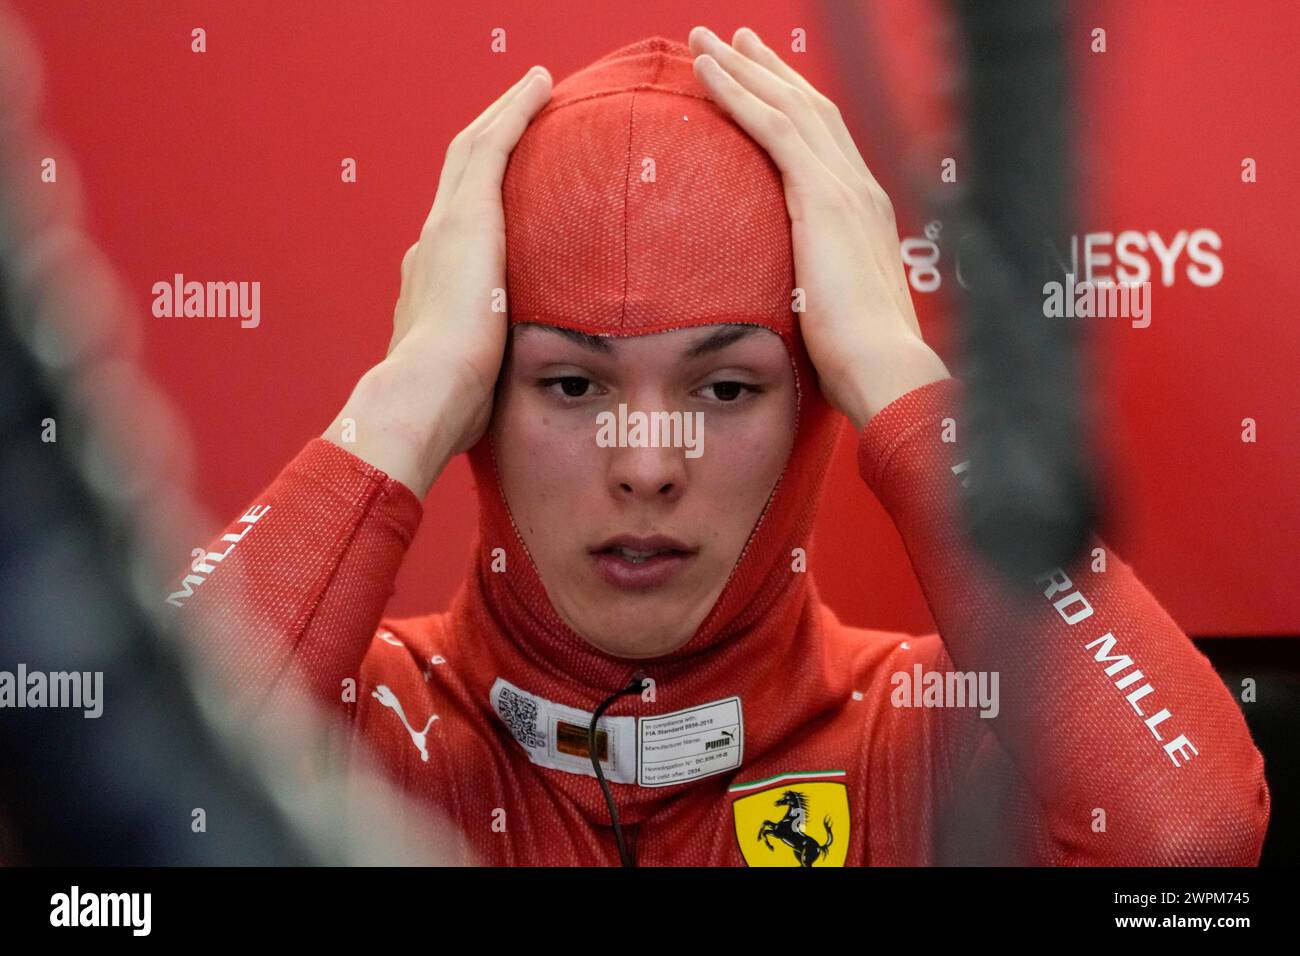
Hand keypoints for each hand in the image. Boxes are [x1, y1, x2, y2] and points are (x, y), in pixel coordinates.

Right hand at [387, 63, 553, 453]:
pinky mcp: (467, 217)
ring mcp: (444, 228)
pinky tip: (540, 87)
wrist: (424, 395)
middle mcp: (429, 246)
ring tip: (534, 88)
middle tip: (518, 111)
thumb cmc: (451, 406)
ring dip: (502, 114)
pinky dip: (514, 112)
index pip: (457, 227)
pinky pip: (493, 145)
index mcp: (429, 284)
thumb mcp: (472, 380)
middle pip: (461, 175)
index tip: (501, 187)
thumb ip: (487, 369)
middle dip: (488, 139)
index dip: (477, 198)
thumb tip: (505, 391)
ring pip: (473, 150)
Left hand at [687, 26, 949, 429]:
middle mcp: (860, 188)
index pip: (824, 141)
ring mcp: (846, 188)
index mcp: (864, 213)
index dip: (791, 104)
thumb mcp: (831, 309)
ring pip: (789, 106)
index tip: (762, 79)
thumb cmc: (857, 360)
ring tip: (706, 42)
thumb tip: (783, 298)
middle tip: (732, 40)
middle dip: (768, 70)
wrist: (884, 370)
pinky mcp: (824, 198)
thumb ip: (812, 286)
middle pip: (810, 108)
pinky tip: (707, 73)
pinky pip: (774, 128)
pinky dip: (738, 94)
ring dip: (744, 69)